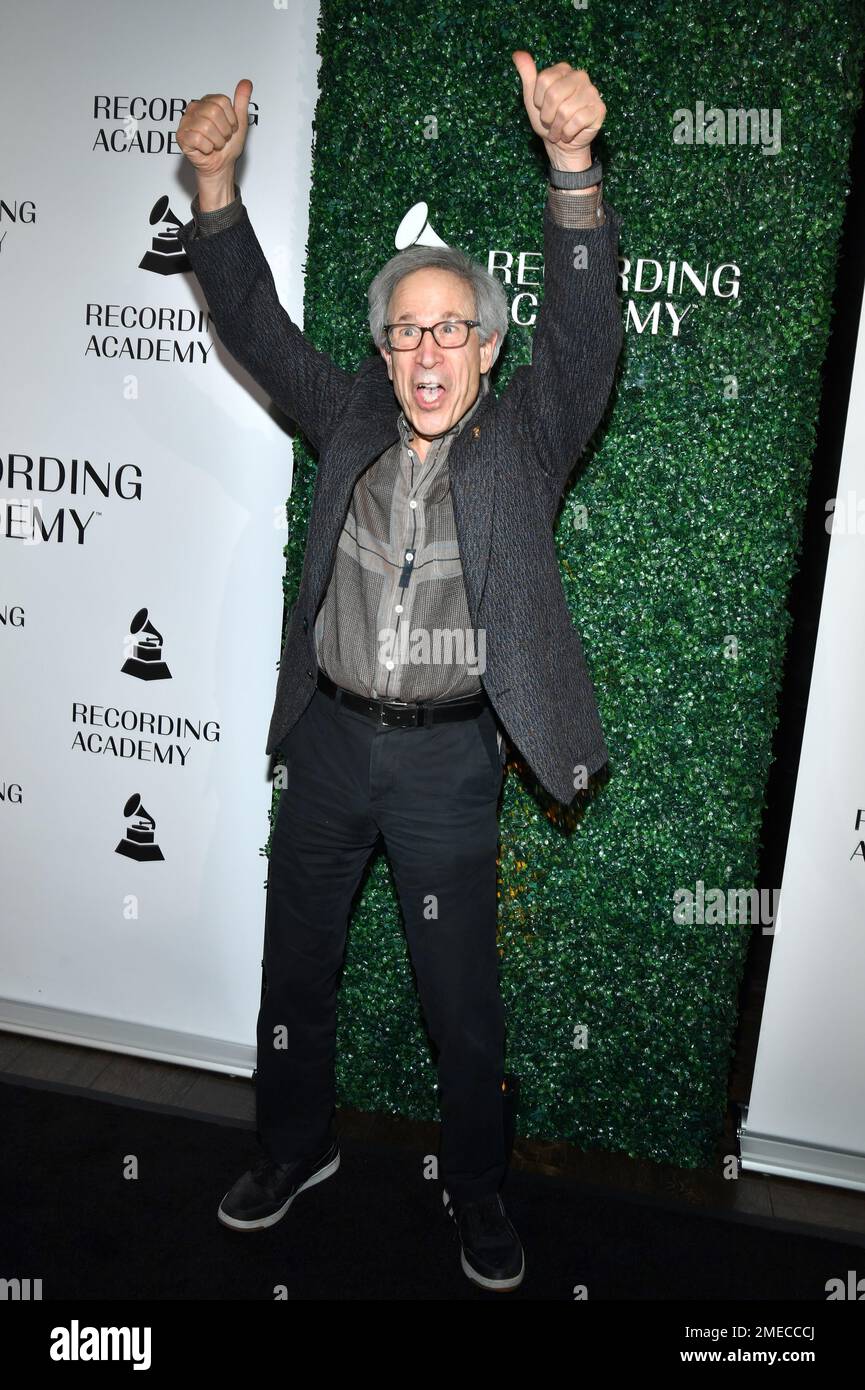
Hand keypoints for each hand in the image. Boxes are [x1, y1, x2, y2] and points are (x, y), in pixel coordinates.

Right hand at [177, 78, 252, 180]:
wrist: (222, 165)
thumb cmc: (229, 145)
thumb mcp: (240, 122)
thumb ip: (242, 101)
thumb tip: (246, 82)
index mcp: (208, 101)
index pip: (222, 101)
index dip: (231, 119)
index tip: (231, 129)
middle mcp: (194, 108)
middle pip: (213, 112)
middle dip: (224, 131)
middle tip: (223, 138)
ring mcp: (186, 121)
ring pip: (206, 126)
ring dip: (217, 141)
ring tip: (215, 145)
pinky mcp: (181, 136)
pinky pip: (197, 139)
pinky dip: (207, 148)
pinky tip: (206, 149)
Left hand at [512, 52, 604, 170]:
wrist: (562, 144)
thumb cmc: (548, 119)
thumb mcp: (532, 97)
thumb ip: (527, 75)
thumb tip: (517, 54)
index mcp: (563, 70)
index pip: (543, 80)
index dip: (538, 100)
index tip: (542, 108)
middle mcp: (580, 76)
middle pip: (554, 94)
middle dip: (547, 116)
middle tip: (550, 122)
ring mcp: (591, 92)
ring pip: (565, 111)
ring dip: (557, 127)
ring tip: (559, 129)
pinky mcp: (599, 109)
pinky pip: (577, 122)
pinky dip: (568, 133)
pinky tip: (569, 134)